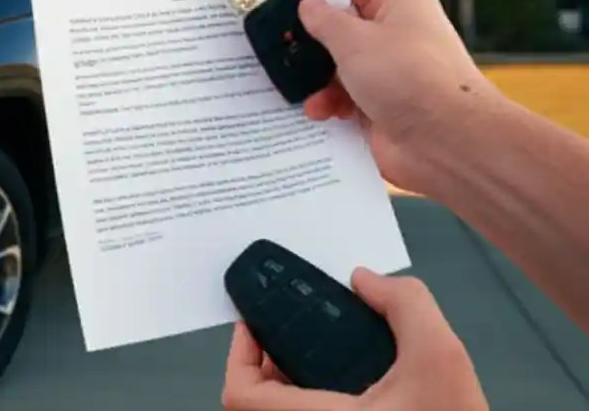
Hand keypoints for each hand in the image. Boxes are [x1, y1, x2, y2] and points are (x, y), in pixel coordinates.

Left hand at [222, 268, 487, 410]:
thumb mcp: (440, 357)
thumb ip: (404, 305)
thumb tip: (364, 279)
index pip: (241, 397)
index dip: (237, 356)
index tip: (251, 324)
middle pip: (259, 402)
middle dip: (268, 362)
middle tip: (289, 331)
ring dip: (293, 382)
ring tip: (319, 349)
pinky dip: (317, 396)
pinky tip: (350, 377)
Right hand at [297, 0, 496, 194]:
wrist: (447, 142)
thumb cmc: (406, 76)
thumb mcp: (355, 40)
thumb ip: (325, 21)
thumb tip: (307, 5)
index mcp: (399, 6)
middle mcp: (395, 37)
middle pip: (341, 29)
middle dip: (309, 39)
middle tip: (271, 41)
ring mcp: (388, 76)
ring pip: (338, 68)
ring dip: (315, 79)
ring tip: (296, 86)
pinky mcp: (380, 110)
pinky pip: (343, 101)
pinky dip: (328, 106)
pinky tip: (316, 113)